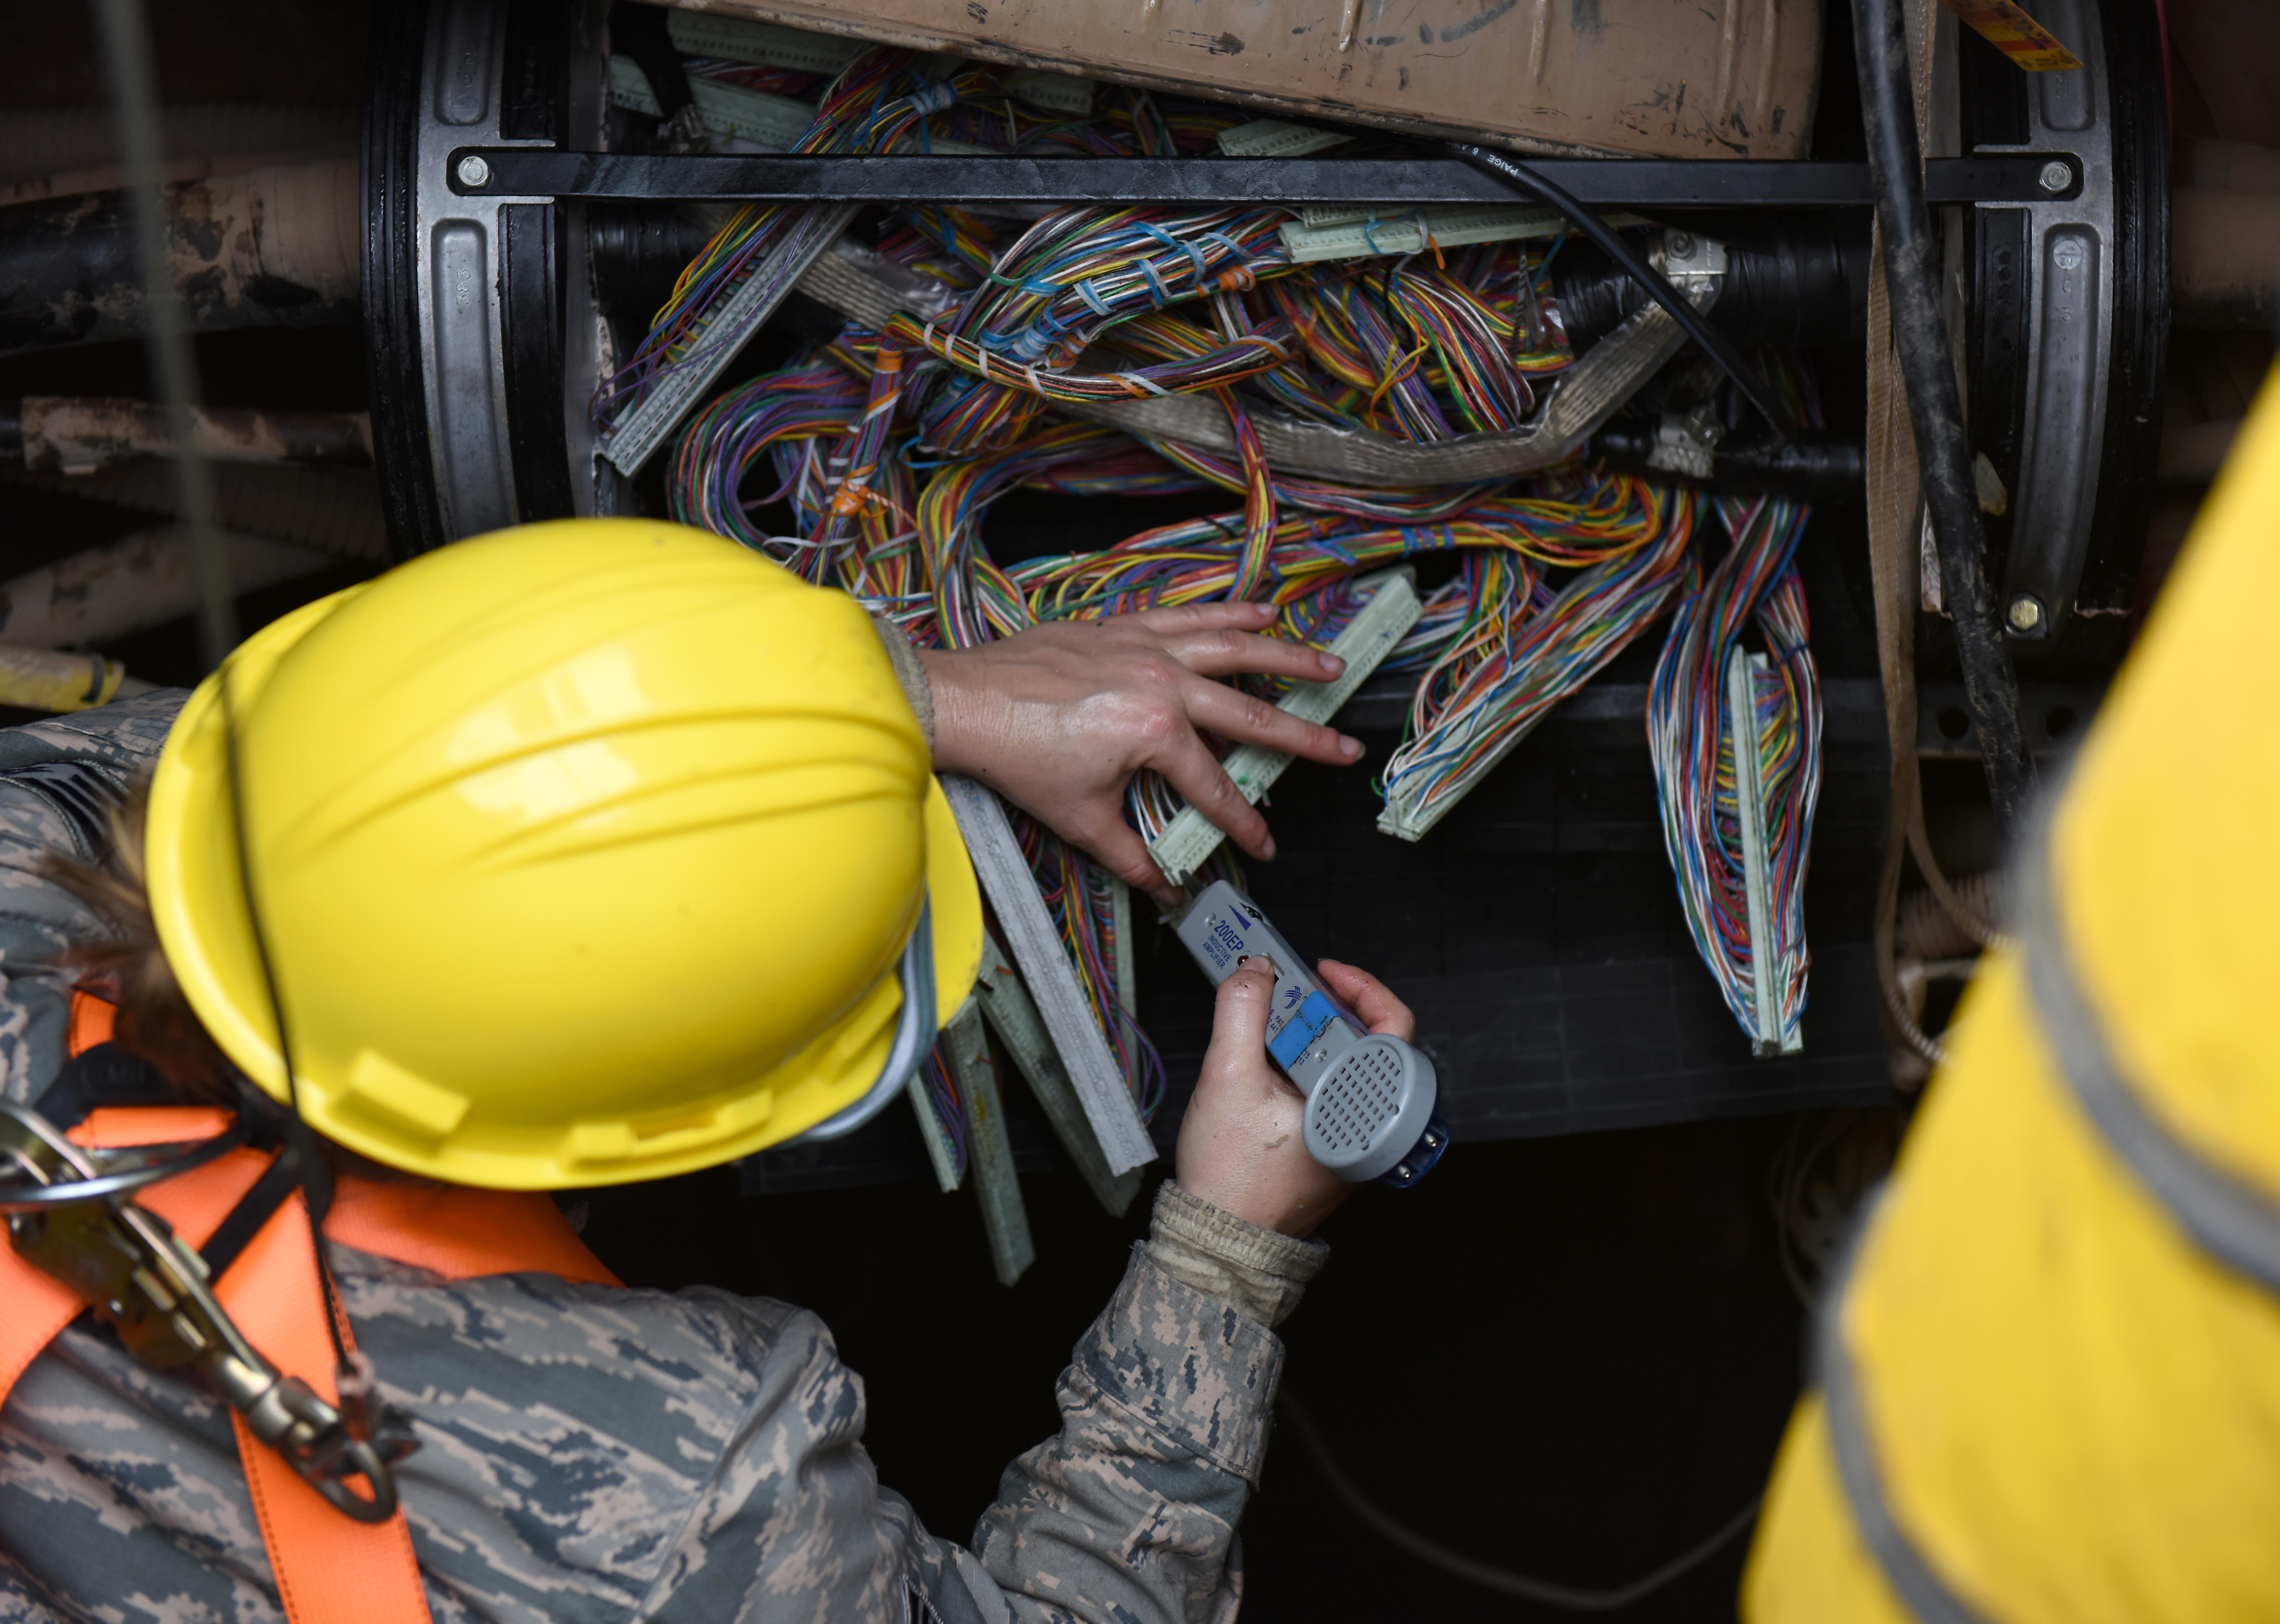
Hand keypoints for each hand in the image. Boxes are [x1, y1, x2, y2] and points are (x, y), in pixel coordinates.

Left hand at [917, 603, 1365, 905]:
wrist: (965, 703)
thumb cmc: (1017, 757)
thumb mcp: (1080, 819)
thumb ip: (1131, 856)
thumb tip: (1164, 890)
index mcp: (1154, 732)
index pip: (1215, 789)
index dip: (1244, 824)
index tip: (1264, 845)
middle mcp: (1161, 682)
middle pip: (1249, 715)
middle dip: (1304, 736)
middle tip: (1345, 748)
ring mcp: (1144, 648)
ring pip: (1233, 648)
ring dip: (1286, 657)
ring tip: (1329, 664)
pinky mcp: (1123, 627)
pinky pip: (1188, 615)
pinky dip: (1227, 611)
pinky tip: (1262, 611)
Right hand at [1175, 956, 1415, 1236]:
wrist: (1219, 1241)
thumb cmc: (1230, 1178)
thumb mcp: (1227, 1079)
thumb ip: (1241, 1013)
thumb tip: (1254, 970)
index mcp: (1363, 1111)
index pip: (1392, 1030)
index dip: (1360, 989)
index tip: (1322, 972)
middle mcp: (1369, 1129)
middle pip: (1368, 1044)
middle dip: (1326, 1010)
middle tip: (1290, 993)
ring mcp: (1353, 1142)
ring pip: (1347, 1068)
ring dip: (1312, 1038)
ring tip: (1272, 1024)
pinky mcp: (1333, 1150)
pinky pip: (1331, 1092)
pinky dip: (1305, 1067)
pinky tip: (1271, 1062)